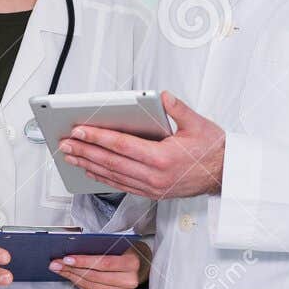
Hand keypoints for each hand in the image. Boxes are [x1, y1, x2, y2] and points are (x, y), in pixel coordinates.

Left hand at [49, 242, 150, 288]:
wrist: (143, 268)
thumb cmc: (130, 253)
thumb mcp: (121, 244)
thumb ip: (103, 246)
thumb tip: (77, 248)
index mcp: (132, 263)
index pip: (104, 263)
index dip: (83, 262)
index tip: (67, 258)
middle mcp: (129, 281)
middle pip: (94, 276)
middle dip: (72, 269)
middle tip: (56, 263)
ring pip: (91, 285)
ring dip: (72, 277)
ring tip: (60, 269)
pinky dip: (80, 285)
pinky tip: (71, 278)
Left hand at [57, 92, 224, 198]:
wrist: (224, 175)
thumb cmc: (212, 150)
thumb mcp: (198, 124)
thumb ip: (178, 109)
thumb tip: (162, 96)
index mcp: (162, 158)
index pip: (121, 145)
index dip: (97, 137)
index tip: (79, 131)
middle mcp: (154, 176)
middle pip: (110, 162)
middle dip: (84, 151)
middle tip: (64, 144)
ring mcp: (151, 187)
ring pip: (112, 175)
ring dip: (88, 165)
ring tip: (70, 156)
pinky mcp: (151, 193)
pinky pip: (121, 184)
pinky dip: (102, 177)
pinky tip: (90, 170)